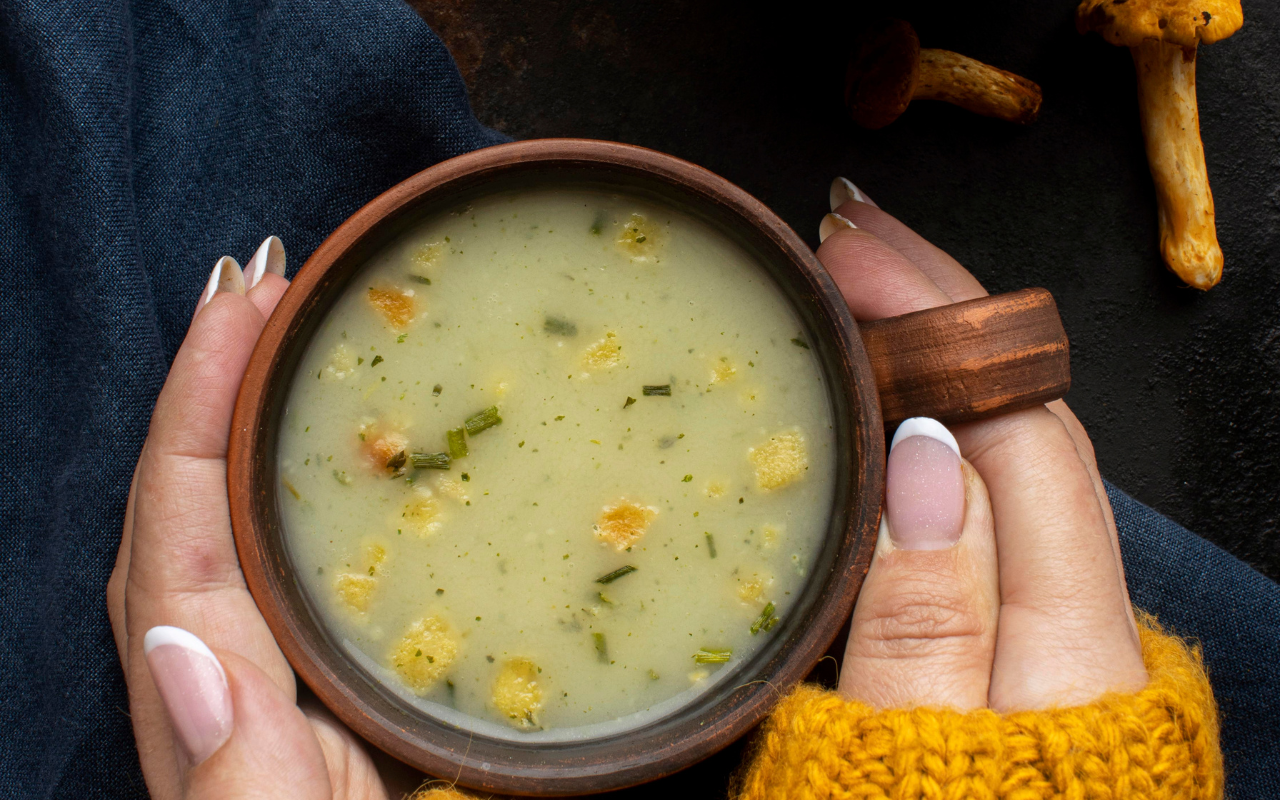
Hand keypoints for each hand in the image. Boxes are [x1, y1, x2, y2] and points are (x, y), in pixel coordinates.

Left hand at [106, 239, 399, 798]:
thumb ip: (233, 768)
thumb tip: (183, 649)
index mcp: (206, 699)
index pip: (177, 515)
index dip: (198, 397)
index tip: (241, 296)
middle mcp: (219, 671)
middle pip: (186, 494)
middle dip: (213, 376)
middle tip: (271, 277)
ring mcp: (269, 673)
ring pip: (237, 519)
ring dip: (255, 416)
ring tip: (303, 332)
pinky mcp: (321, 685)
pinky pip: (296, 562)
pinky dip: (309, 490)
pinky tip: (361, 459)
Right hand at [821, 179, 1147, 710]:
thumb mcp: (908, 753)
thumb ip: (925, 617)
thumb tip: (925, 448)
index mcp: (1064, 637)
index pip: (1018, 429)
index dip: (942, 320)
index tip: (854, 246)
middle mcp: (1074, 615)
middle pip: (1021, 423)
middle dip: (937, 313)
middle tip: (842, 239)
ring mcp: (1041, 627)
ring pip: (994, 459)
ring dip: (924, 362)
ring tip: (848, 297)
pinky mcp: (1001, 646)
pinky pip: (971, 511)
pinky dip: (917, 437)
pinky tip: (865, 414)